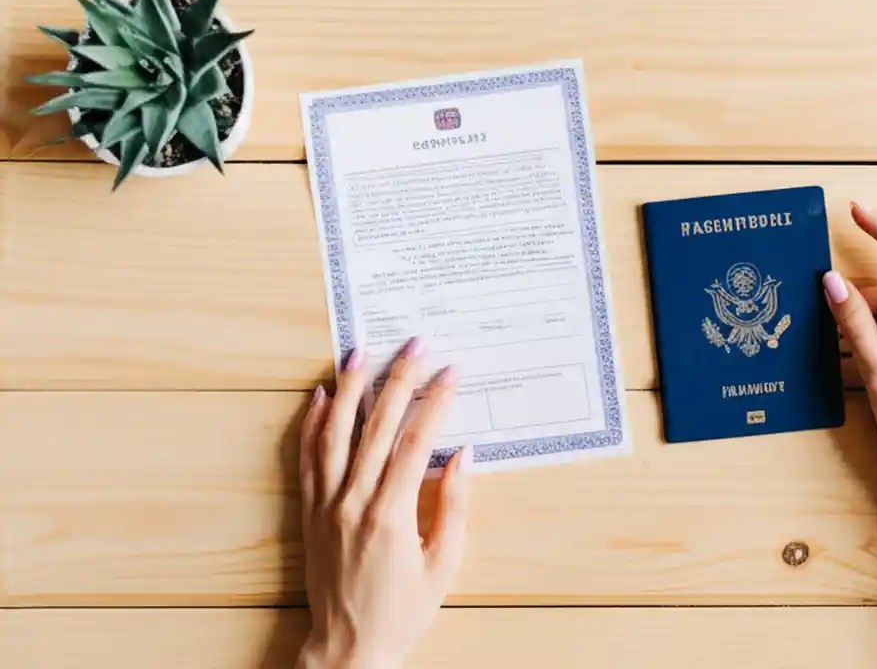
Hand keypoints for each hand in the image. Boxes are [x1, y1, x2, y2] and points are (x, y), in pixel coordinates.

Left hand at [296, 338, 471, 668]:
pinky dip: (312, 423)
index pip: (414, 443)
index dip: (436, 402)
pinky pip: (307, 458)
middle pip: (376, 426)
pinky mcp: (310, 512)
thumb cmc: (401, 612)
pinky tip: (319, 395)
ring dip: (349, 388)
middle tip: (416, 345)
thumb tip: (462, 457)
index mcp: (391, 515)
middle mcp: (353, 503)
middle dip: (399, 379)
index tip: (452, 373)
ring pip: (334, 433)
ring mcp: (327, 505)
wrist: (348, 648)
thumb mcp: (444, 564)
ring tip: (362, 352)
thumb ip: (454, 506)